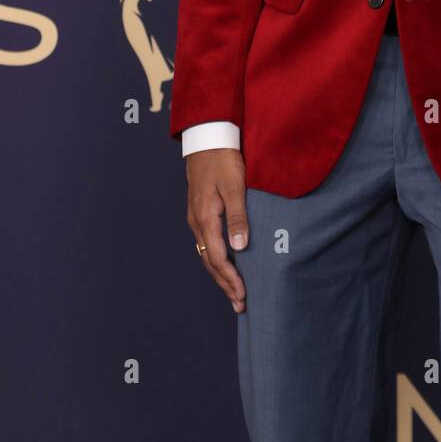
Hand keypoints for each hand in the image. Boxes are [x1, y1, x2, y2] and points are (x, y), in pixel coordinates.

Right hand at [186, 149, 248, 312]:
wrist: (207, 137)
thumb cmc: (223, 159)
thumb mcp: (234, 186)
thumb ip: (238, 216)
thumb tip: (240, 248)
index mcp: (205, 218)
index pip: (217, 258)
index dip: (230, 279)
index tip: (243, 295)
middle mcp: (197, 222)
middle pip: (209, 262)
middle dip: (225, 284)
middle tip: (239, 304)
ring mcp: (196, 217)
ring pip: (206, 254)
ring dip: (220, 274)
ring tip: (233, 292)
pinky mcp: (199, 211)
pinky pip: (206, 243)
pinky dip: (215, 259)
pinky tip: (225, 264)